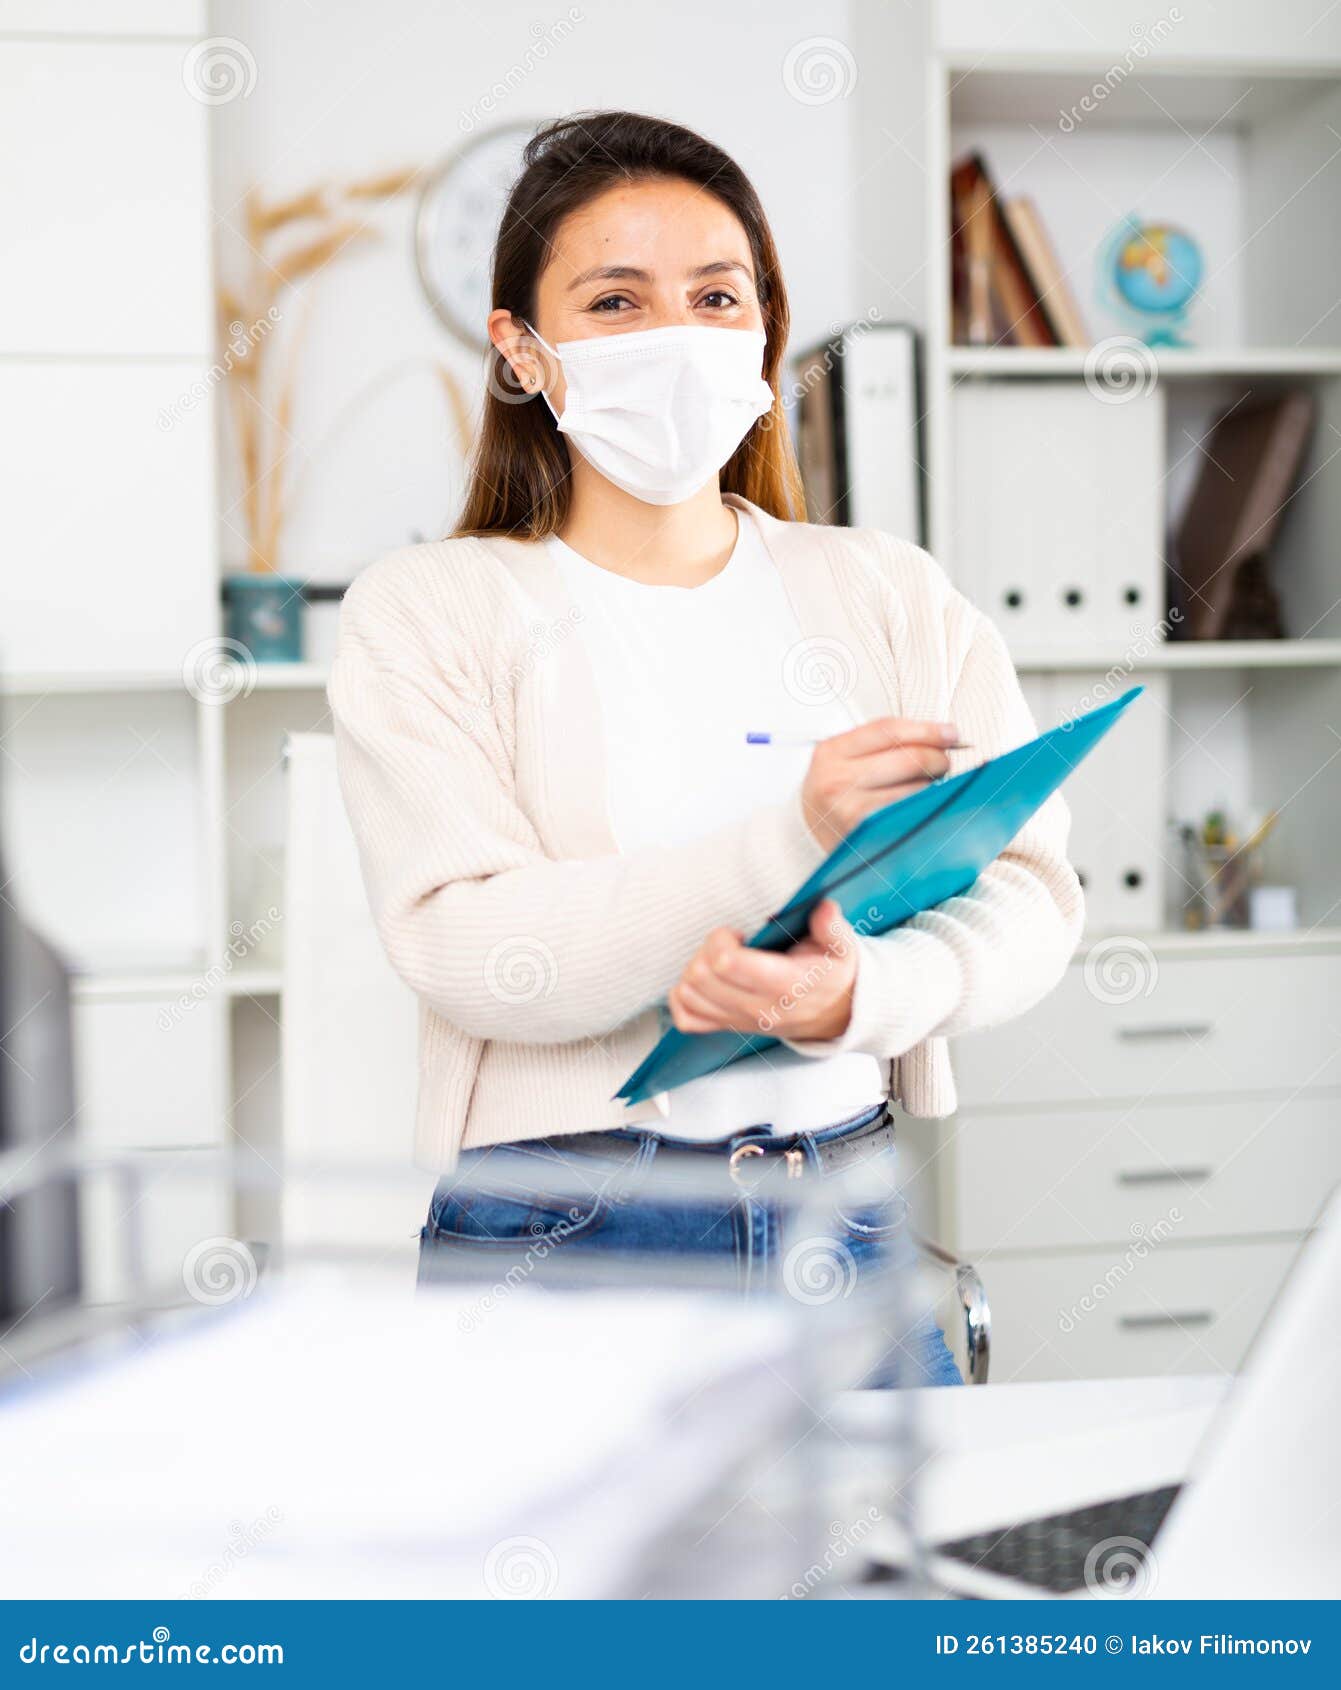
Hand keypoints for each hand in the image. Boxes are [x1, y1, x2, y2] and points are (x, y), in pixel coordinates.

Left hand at [669, 899, 857, 1043]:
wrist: (834, 1012)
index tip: (738, 933)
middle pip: (699, 976)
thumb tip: (822, 908)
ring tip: (718, 959)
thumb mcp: (842, 947)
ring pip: (688, 995)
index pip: (727, 964)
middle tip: (728, 943)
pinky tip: (705, 980)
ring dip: (694, 969)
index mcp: (784, 984)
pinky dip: (685, 996)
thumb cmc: (830, 973)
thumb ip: (831, 927)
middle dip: (706, 949)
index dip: (721, 939)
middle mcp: (758, 1007)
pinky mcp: (729, 1026)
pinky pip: (687, 1018)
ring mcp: (740, 1020)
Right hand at [802, 718, 958, 850]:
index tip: (951, 733)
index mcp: (831, 752)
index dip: (927, 729)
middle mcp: (836, 779)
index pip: (889, 730)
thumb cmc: (834, 794)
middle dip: (937, 757)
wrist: (803, 836)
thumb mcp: (844, 760)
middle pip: (907, 757)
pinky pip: (909, 812)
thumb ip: (884, 744)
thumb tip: (943, 736)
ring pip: (915, 788)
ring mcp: (849, 808)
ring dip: (931, 786)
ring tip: (924, 787)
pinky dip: (922, 807)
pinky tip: (918, 806)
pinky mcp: (864, 833)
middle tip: (943, 762)